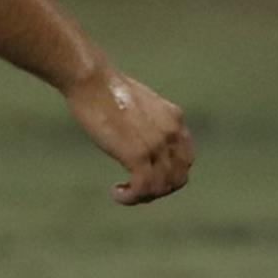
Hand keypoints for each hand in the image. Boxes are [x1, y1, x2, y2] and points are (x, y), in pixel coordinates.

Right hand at [65, 68, 192, 204]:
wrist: (92, 81)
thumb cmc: (106, 89)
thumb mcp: (139, 105)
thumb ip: (148, 123)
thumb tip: (139, 139)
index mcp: (175, 118)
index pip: (186, 159)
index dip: (170, 175)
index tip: (149, 177)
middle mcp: (172, 133)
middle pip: (178, 177)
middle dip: (158, 189)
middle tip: (136, 190)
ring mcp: (157, 144)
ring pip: (161, 187)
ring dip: (143, 196)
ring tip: (123, 193)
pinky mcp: (138, 154)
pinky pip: (143, 188)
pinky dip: (131, 197)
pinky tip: (116, 192)